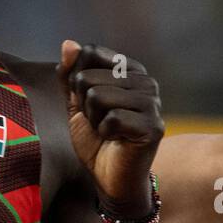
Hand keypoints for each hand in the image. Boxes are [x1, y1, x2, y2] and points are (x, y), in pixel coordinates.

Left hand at [57, 40, 164, 213]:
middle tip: (99, 123)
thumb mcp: (76, 105)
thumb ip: (70, 75)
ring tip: (107, 132)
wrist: (109, 178)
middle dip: (84, 106)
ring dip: (93, 120)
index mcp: (129, 69)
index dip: (77, 83)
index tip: (90, 104)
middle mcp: (145, 81)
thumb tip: (68, 44)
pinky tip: (116, 140)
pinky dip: (104, 133)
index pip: (89, 54)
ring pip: (98, 97)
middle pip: (88, 78)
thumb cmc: (96, 140)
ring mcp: (153, 102)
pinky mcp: (153, 125)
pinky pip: (111, 119)